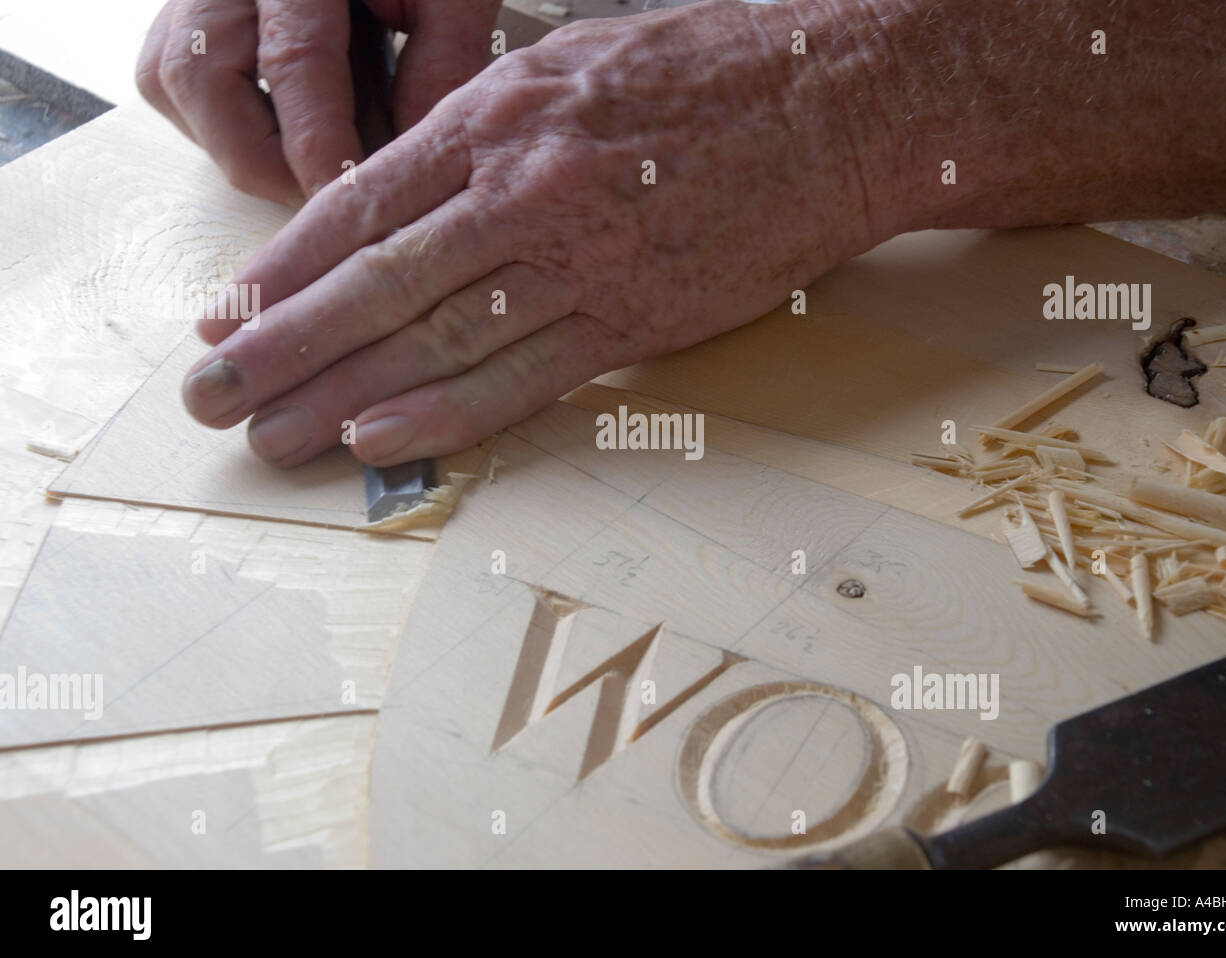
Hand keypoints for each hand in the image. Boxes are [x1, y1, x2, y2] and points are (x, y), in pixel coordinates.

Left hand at [182, 0, 894, 465]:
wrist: (829, 105)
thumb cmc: (704, 75)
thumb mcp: (570, 67)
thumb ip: (483, 133)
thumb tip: (410, 196)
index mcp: (498, 117)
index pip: (359, 206)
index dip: (283, 269)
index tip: (227, 314)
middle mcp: (523, 191)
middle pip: (377, 284)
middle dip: (282, 346)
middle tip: (211, 396)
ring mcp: (582, 262)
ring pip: (436, 341)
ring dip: (342, 396)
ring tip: (273, 437)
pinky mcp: (637, 319)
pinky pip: (526, 378)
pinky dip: (448, 413)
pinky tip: (380, 438)